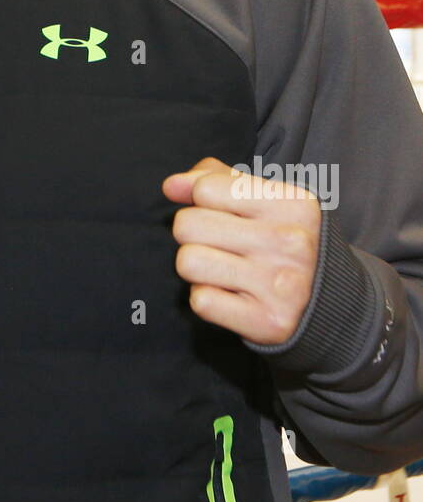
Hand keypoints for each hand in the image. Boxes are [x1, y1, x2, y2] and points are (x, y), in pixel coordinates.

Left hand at [162, 156, 320, 344]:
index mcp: (293, 203)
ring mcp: (281, 285)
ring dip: (198, 267)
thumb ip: (213, 179)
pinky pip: (202, 301)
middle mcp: (291, 242)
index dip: (203, 201)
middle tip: (222, 246)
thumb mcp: (261, 198)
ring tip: (226, 270)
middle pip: (188, 224)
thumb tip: (171, 186)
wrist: (330, 304)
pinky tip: (234, 296)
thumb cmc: (281, 240)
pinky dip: (208, 299)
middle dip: (194, 234)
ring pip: (188, 262)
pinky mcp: (269, 322)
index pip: (205, 188)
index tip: (227, 215)